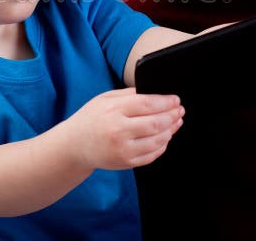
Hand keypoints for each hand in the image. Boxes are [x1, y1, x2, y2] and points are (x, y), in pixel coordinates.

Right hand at [65, 88, 183, 169]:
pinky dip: (162, 145)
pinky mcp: (126, 163)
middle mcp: (118, 131)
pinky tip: (165, 137)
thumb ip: (129, 94)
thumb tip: (154, 93)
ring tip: (176, 122)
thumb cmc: (90, 119)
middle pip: (155, 123)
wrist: (75, 145)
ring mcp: (123, 149)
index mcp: (113, 110)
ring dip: (171, 131)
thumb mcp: (105, 99)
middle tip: (180, 111)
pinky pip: (152, 155)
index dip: (166, 102)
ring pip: (157, 141)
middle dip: (172, 116)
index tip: (176, 100)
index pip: (147, 104)